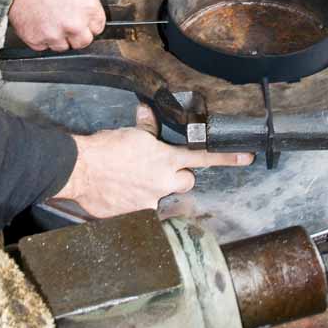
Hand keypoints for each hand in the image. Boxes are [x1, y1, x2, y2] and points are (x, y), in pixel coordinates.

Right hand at [9, 0, 104, 50]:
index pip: (98, 27)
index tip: (82, 20)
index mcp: (88, 7)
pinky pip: (42, 46)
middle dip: (76, 33)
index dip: (88, 22)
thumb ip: (83, 2)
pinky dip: (40, 37)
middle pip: (83, 41)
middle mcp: (74, 24)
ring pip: (62, 46)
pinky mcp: (36, 40)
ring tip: (48, 19)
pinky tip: (36, 21)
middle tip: (65, 21)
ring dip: (57, 36)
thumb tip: (83, 11)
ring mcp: (55, 34)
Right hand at [54, 104, 254, 216]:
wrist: (81, 170)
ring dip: (153, 189)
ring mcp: (150, 201)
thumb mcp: (130, 133)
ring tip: (131, 180)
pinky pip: (142, 210)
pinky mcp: (135, 216)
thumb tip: (146, 111)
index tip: (247, 158)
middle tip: (158, 169)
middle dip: (177, 176)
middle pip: (186, 182)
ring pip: (162, 196)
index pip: (203, 157)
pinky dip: (134, 202)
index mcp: (166, 159)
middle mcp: (163, 182)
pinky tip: (120, 193)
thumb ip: (145, 129)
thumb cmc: (105, 148)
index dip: (227, 158)